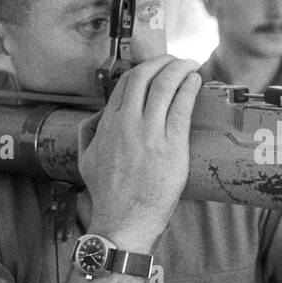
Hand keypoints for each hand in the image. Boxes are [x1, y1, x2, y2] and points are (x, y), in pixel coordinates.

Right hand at [78, 55, 201, 252]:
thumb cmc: (107, 195)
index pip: (125, 83)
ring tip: (190, 64)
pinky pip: (181, 108)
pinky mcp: (171, 148)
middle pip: (144, 77)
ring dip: (180, 69)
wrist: (123, 222)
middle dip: (162, 61)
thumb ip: (89, 132)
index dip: (144, 69)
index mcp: (107, 124)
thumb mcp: (86, 159)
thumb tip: (100, 114)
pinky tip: (195, 81)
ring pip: (164, 87)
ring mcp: (149, 135)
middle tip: (176, 60)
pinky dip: (189, 88)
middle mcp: (126, 124)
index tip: (157, 67)